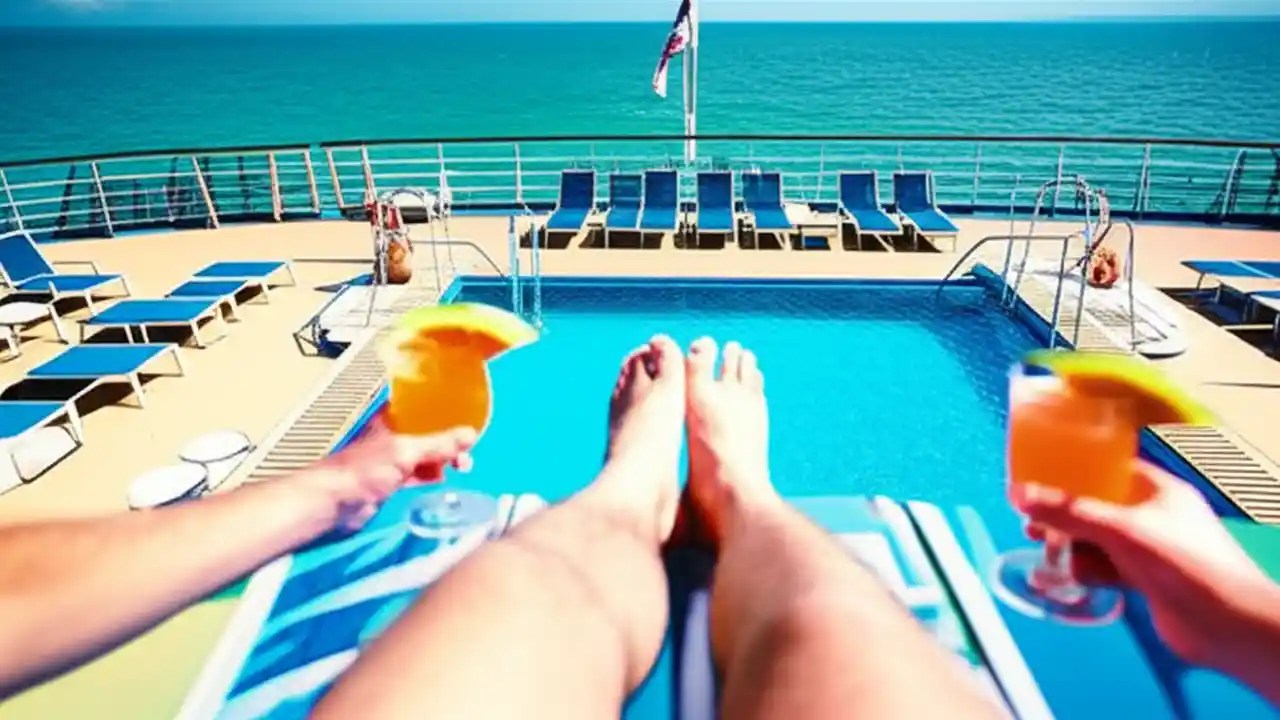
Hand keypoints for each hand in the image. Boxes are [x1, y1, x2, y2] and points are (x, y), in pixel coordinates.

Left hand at [290, 414, 476, 531]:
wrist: (333, 503)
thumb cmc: (365, 470)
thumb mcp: (406, 452)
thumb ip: (439, 444)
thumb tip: (473, 433)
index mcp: (393, 419)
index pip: (425, 409)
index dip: (446, 413)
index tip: (470, 421)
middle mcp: (393, 436)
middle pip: (428, 434)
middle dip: (449, 441)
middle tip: (467, 455)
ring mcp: (391, 460)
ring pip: (425, 456)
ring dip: (443, 460)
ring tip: (463, 467)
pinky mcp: (390, 482)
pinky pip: (418, 474)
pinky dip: (432, 475)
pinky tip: (445, 479)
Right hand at [1014, 461, 1270, 667]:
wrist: (1226, 624)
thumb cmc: (1181, 562)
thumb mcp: (1120, 530)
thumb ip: (1068, 512)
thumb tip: (1016, 494)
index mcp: (1158, 489)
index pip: (1111, 469)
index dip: (1077, 470)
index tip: (1042, 474)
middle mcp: (1155, 515)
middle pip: (1099, 506)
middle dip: (1066, 515)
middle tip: (1030, 519)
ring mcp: (1151, 549)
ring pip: (1100, 540)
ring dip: (1073, 547)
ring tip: (1044, 550)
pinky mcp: (1147, 580)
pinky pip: (1108, 568)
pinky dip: (1087, 571)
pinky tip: (1065, 577)